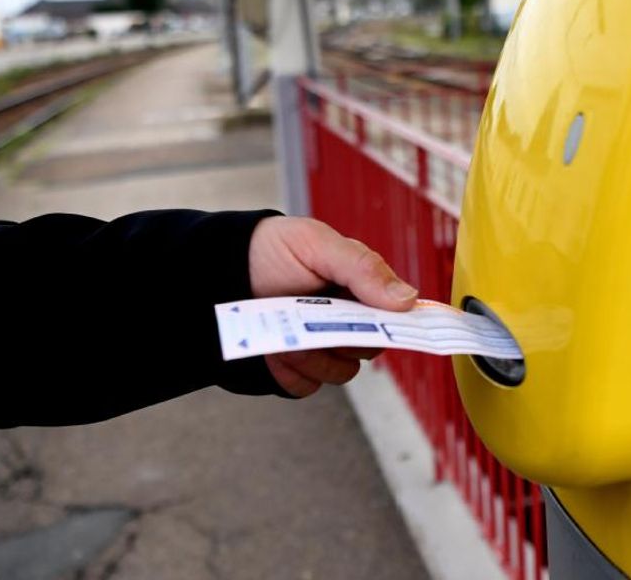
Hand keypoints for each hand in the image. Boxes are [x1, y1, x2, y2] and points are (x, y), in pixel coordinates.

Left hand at [248, 216, 417, 396]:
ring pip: (342, 372)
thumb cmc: (274, 249)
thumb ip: (363, 268)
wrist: (222, 269)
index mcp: (363, 291)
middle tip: (313, 315)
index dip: (397, 324)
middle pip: (369, 348)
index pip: (397, 317)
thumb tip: (408, 299)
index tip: (381, 323)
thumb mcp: (319, 243)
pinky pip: (309, 386)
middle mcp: (348, 322)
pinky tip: (275, 348)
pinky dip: (292, 371)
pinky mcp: (299, 372)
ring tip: (287, 332)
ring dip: (314, 356)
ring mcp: (324, 349)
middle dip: (341, 336)